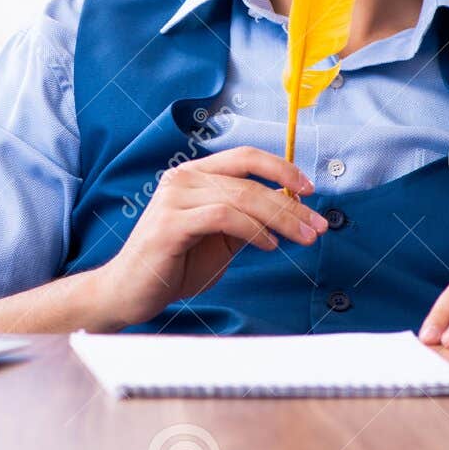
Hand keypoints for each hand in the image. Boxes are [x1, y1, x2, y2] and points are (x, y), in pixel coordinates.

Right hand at [94, 146, 326, 328]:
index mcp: (194, 175)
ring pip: (241, 197)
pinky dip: (253, 230)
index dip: (281, 168)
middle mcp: (182, 178)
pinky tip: (269, 246)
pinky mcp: (170, 223)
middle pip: (249, 180)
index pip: (244, 156)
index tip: (310, 189)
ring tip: (302, 238)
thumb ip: (247, 220)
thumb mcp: (220, 239)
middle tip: (318, 225)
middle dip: (291, 204)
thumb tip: (289, 208)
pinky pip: (224, 218)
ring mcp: (174, 198)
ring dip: (280, 219)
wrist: (130, 292)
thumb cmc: (174, 266)